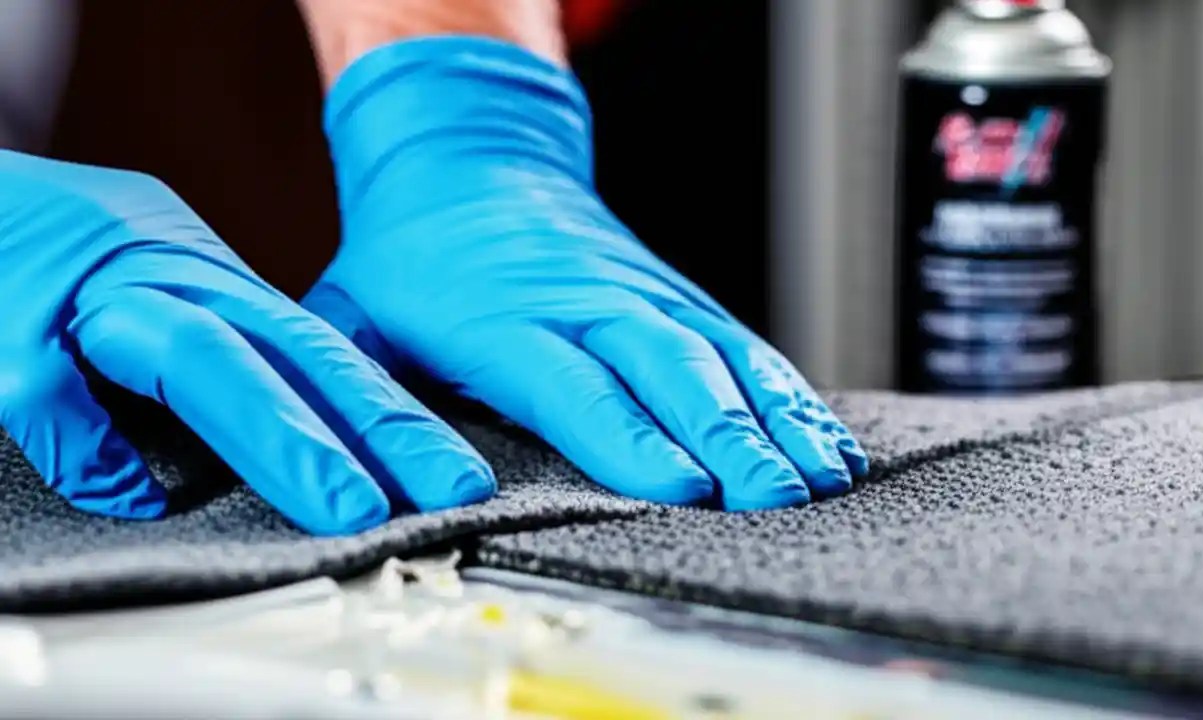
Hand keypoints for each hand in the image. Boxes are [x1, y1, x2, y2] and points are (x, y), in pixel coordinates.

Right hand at [0, 151, 494, 533]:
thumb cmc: (48, 246)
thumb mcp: (156, 283)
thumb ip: (220, 347)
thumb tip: (298, 422)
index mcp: (208, 279)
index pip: (320, 350)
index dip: (391, 413)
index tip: (455, 473)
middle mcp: (166, 279)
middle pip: (289, 350)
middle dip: (375, 426)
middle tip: (443, 491)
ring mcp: (89, 300)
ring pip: (202, 361)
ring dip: (282, 438)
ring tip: (348, 507)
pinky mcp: (6, 330)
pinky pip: (58, 395)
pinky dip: (97, 450)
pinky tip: (133, 498)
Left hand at [304, 38, 867, 509]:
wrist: (471, 155)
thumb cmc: (410, 258)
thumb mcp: (352, 319)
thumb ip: (357, 401)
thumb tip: (368, 493)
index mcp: (508, 320)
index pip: (576, 386)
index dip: (629, 437)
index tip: (680, 486)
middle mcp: (591, 306)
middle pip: (670, 371)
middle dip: (727, 435)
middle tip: (772, 495)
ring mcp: (645, 298)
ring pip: (722, 359)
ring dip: (775, 419)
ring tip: (819, 476)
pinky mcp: (678, 299)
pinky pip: (744, 346)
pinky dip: (790, 395)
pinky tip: (825, 441)